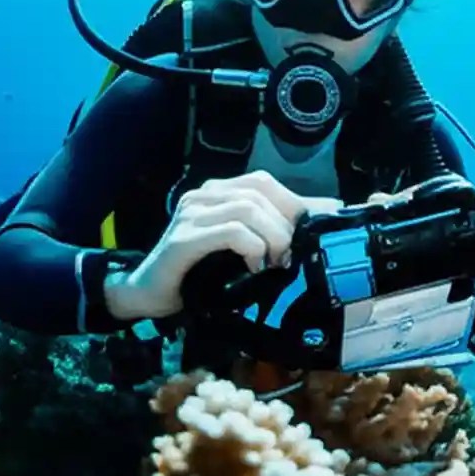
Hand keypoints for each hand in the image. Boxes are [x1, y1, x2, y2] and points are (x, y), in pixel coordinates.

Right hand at [106, 170, 342, 318]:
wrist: (148, 293)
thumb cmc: (197, 270)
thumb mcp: (242, 246)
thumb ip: (275, 227)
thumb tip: (326, 210)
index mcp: (217, 192)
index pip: (263, 181)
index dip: (292, 203)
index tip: (308, 232)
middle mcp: (203, 195)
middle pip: (258, 191)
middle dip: (284, 223)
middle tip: (289, 255)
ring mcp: (191, 214)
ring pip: (247, 208)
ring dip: (271, 236)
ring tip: (275, 261)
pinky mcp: (184, 239)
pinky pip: (230, 231)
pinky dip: (251, 246)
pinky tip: (254, 266)